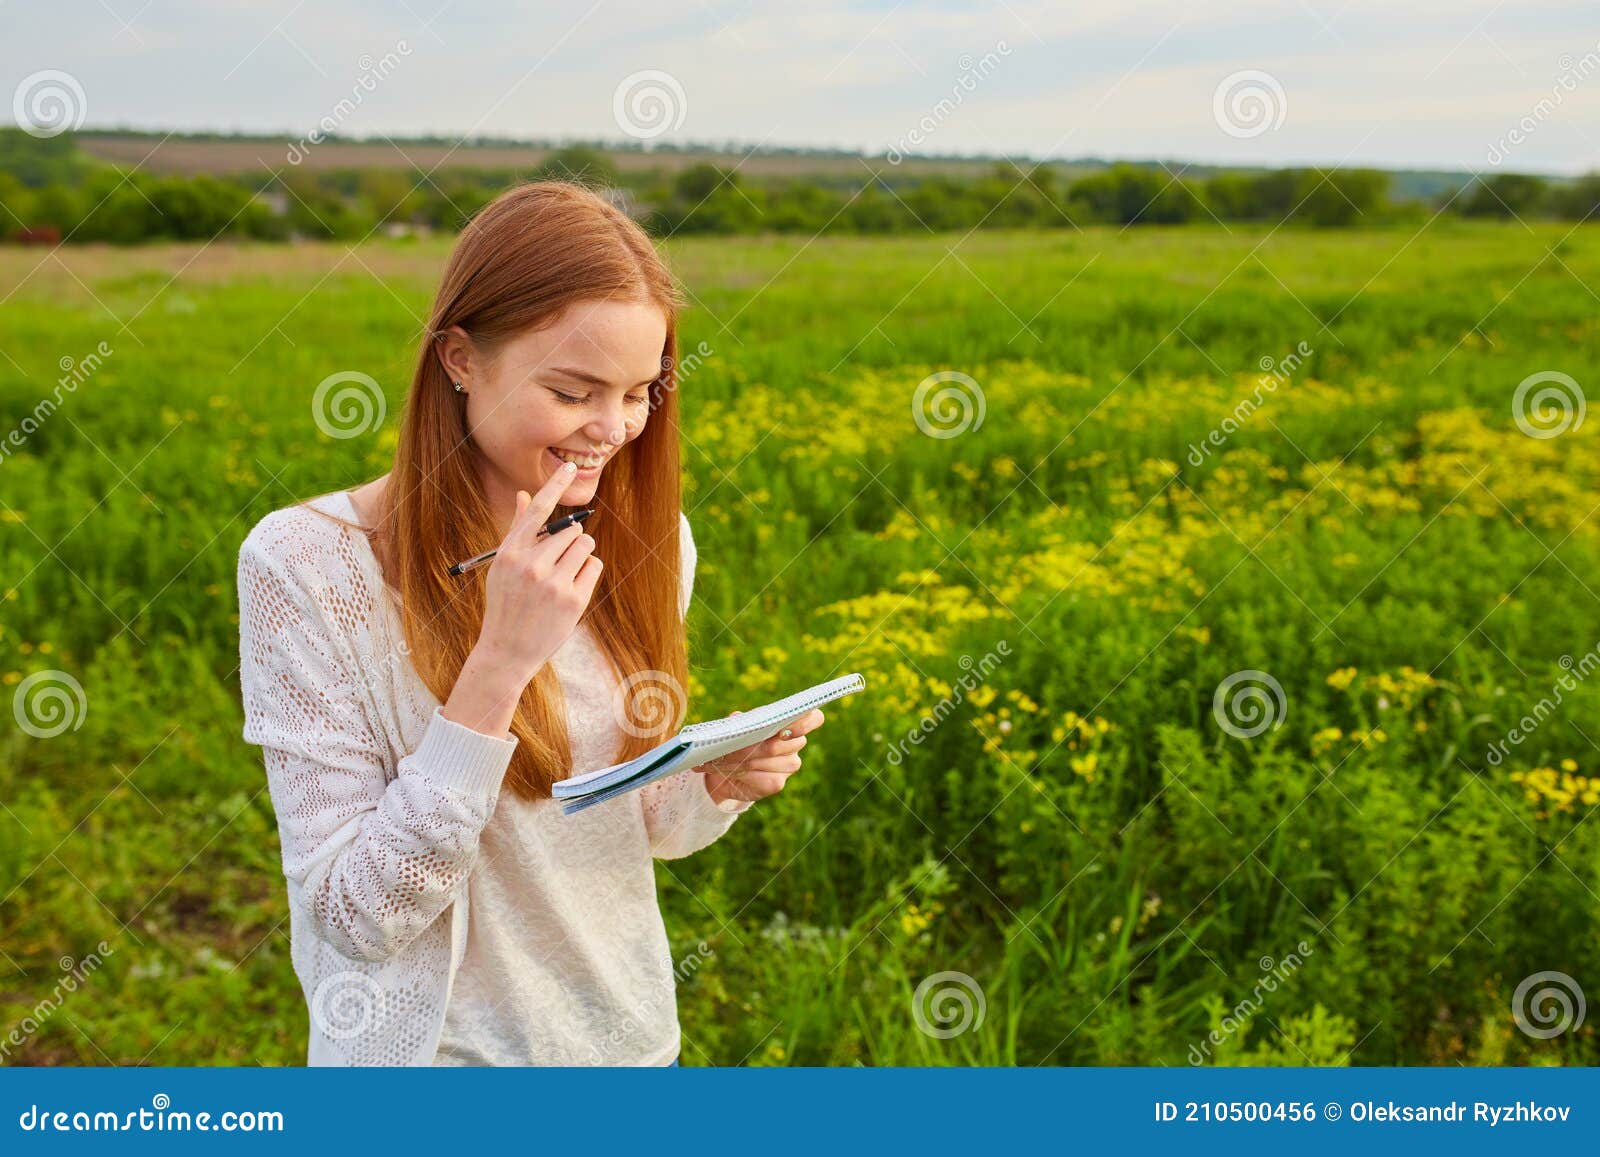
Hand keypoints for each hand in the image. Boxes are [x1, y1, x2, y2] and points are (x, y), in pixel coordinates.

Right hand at [472, 462, 600, 683]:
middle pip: (572, 530)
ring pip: (586, 546)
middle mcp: (531, 564)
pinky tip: (572, 588)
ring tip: (565, 574)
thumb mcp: (503, 566)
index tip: (571, 467)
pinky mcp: (573, 600)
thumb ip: (519, 530)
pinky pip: (594, 567)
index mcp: (510, 552)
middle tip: (559, 562)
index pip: (538, 511)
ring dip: (581, 555)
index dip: (555, 486)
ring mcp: (552, 583)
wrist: (506, 651)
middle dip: (571, 541)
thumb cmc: (505, 603)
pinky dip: (588, 572)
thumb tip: (526, 495)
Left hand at [694, 708, 826, 804]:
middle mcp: (795, 744)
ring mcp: (789, 765)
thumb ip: (739, 720)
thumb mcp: (736, 726)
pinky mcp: (777, 783)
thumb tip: (737, 718)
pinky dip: (747, 775)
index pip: (813, 719)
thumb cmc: (736, 741)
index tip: (783, 730)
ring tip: (726, 759)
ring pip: (773, 761)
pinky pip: (767, 778)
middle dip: (755, 745)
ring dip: (746, 760)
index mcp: (791, 723)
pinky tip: (736, 772)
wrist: (725, 769)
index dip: (804, 724)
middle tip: (732, 747)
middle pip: (784, 744)